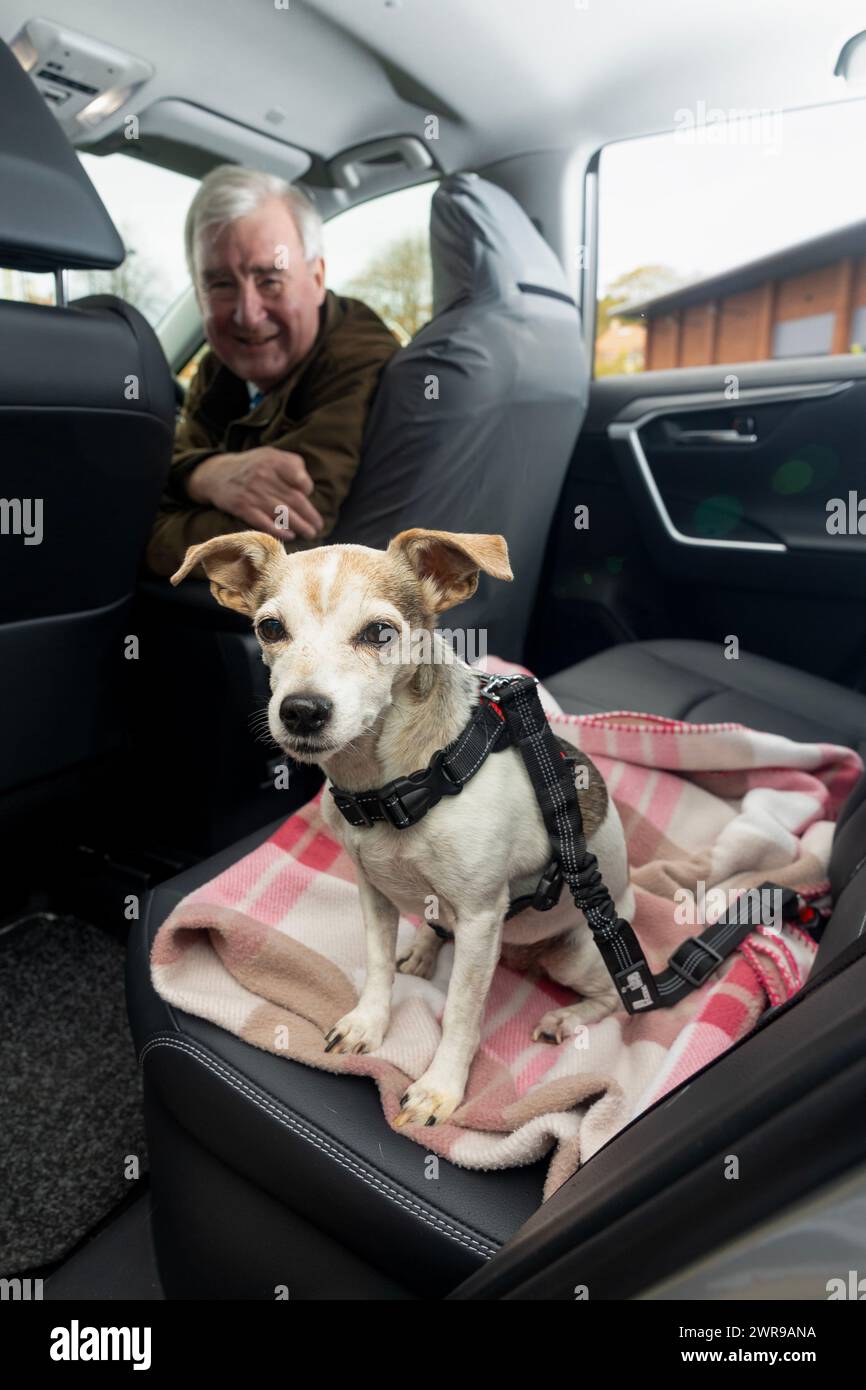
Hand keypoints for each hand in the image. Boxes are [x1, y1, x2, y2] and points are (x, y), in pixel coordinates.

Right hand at [186, 447, 323, 539]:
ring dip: (299, 526)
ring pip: (282, 513)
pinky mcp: (242, 507)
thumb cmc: (251, 466)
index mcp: (273, 461)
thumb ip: (291, 464)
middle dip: (310, 515)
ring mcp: (252, 493)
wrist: (215, 474)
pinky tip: (290, 535)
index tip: (308, 496)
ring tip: (310, 533)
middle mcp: (263, 476)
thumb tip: (307, 487)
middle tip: (319, 526)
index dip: (307, 489)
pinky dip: (278, 530)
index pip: (299, 478)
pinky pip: (264, 522)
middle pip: (294, 499)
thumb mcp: (270, 455)